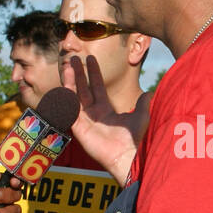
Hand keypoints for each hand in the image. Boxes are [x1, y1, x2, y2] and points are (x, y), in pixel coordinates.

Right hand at [62, 54, 151, 181]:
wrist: (127, 155)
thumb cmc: (134, 139)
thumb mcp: (141, 116)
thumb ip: (143, 103)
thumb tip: (149, 92)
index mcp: (106, 110)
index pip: (97, 87)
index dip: (94, 73)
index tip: (90, 59)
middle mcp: (93, 114)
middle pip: (83, 89)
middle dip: (79, 73)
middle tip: (74, 58)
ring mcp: (85, 121)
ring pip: (74, 96)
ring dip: (71, 81)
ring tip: (68, 66)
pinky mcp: (79, 129)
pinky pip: (70, 111)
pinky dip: (66, 99)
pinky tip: (63, 86)